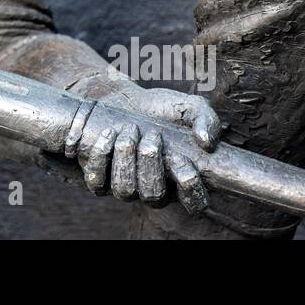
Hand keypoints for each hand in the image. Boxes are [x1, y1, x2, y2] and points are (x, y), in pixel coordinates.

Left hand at [73, 80, 220, 214]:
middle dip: (151, 165)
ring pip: (125, 190)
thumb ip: (206, 120)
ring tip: (129, 132)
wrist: (125, 99)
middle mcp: (155, 190)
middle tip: (152, 136)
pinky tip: (109, 134)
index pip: (194, 204)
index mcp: (182, 181)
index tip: (183, 161)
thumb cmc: (162, 109)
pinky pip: (97, 182)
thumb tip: (206, 142)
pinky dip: (101, 157)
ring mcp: (127, 187)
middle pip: (153, 196)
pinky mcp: (101, 179)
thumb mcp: (191, 107)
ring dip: (126, 159)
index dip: (189, 189)